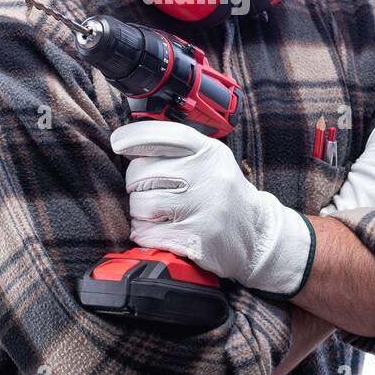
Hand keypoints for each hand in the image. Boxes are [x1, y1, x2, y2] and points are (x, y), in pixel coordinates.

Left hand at [111, 120, 314, 296]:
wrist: (255, 235)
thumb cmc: (223, 194)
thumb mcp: (211, 160)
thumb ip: (178, 149)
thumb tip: (130, 142)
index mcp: (209, 152)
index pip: (163, 136)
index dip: (133, 137)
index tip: (118, 143)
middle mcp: (207, 177)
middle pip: (142, 172)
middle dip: (135, 184)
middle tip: (146, 190)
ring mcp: (201, 208)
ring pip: (140, 204)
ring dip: (139, 212)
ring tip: (154, 214)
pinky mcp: (194, 238)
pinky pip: (147, 233)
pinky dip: (144, 233)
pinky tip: (158, 230)